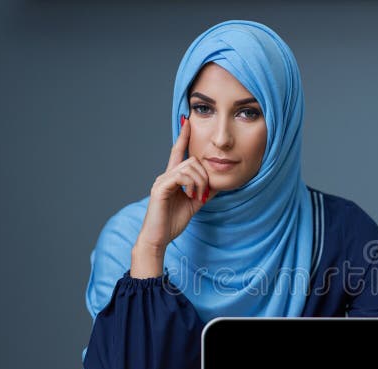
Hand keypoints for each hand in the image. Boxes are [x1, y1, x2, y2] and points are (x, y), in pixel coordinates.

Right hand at [136, 115, 217, 251]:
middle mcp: (165, 175)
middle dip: (205, 175)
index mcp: (173, 177)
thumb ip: (204, 190)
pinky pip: (181, 177)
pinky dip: (192, 186)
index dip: (183, 136)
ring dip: (200, 182)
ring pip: (189, 167)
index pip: (178, 152)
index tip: (187, 120)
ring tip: (198, 197)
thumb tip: (218, 182)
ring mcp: (161, 181)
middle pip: (192, 160)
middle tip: (205, 193)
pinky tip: (192, 197)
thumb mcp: (195, 203)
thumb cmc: (173, 222)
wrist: (158, 238)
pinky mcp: (161, 188)